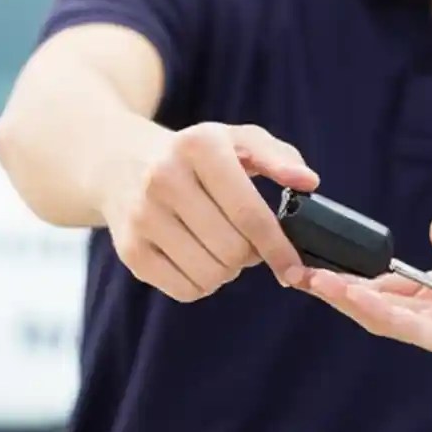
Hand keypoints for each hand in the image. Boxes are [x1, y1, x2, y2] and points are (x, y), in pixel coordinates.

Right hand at [101, 121, 318, 300]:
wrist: (121, 162)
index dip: (278, 247)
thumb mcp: (237, 140)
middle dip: (250, 255)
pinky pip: (185, 291)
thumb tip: (309, 182)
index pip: (250, 213)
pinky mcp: (128, 250)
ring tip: (222, 248)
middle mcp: (164, 177)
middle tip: (247, 243)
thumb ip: (279, 157)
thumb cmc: (197, 156)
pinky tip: (199, 259)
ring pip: (210, 275)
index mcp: (200, 146)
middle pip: (232, 250)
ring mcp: (141, 215)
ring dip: (227, 271)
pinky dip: (202, 284)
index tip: (294, 267)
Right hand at [303, 213, 431, 365]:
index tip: (323, 260)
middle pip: (380, 308)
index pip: (393, 288)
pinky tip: (351, 294)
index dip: (357, 276)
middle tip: (298, 273)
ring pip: (386, 321)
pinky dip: (378, 311)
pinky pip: (410, 329)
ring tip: (312, 281)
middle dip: (339, 291)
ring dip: (347, 301)